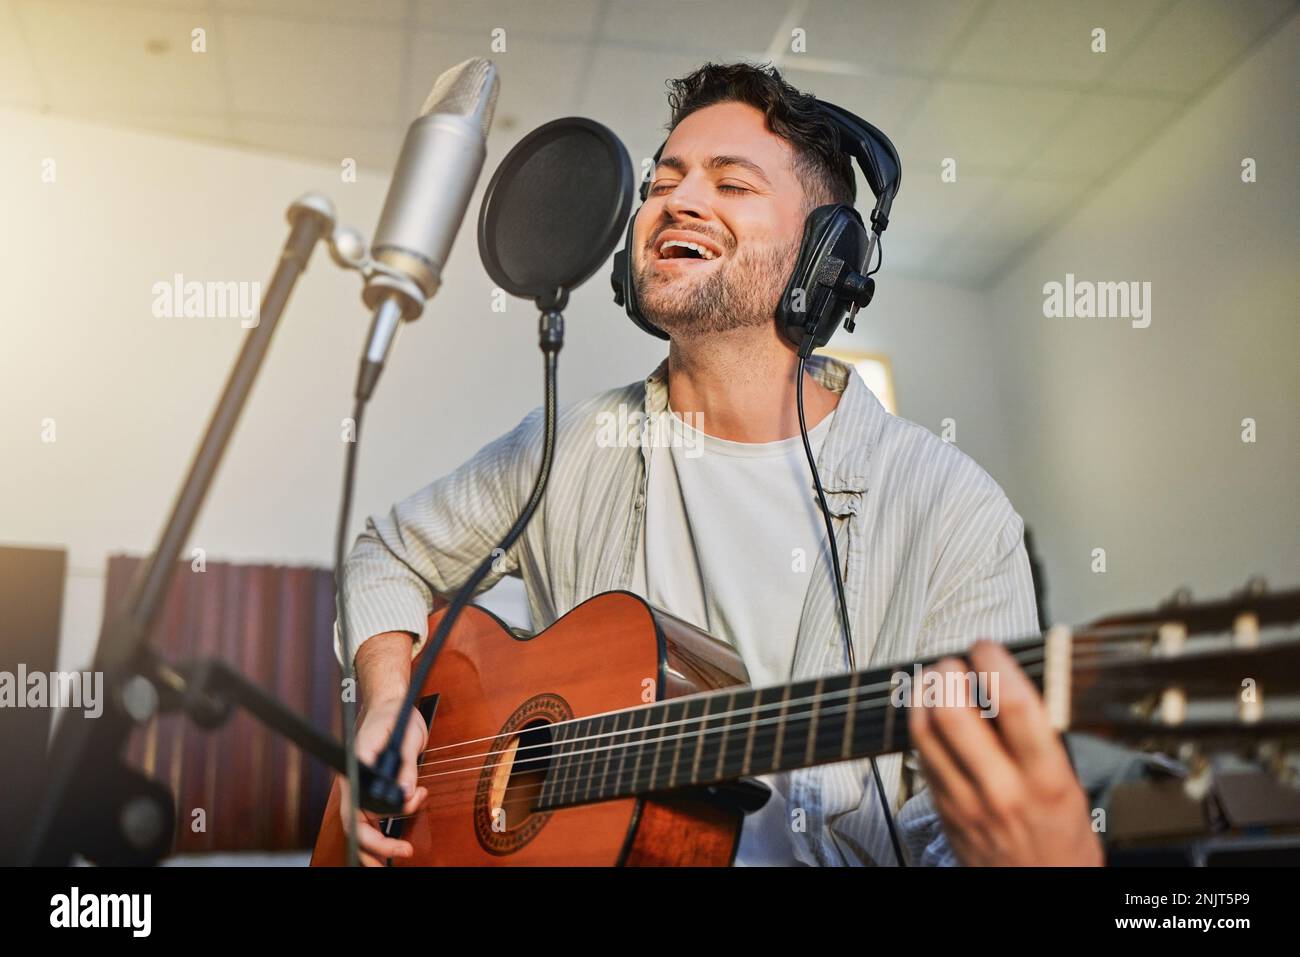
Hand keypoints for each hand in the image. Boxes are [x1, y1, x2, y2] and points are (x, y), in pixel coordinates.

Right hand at [340, 697, 428, 866]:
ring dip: (376, 844)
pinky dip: (383, 832)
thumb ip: (405, 767)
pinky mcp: (372, 789)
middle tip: (401, 852)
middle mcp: (355, 779)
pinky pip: (373, 817)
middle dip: (374, 844)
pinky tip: (396, 843)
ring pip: (361, 824)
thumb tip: (407, 794)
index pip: (357, 803)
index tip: (395, 826)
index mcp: (357, 765)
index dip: (372, 821)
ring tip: (397, 856)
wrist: (392, 704)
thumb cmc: (395, 715)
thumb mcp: (406, 737)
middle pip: (354, 821)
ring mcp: (362, 786)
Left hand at [907, 640, 1102, 865]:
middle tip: (954, 659)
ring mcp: (965, 800)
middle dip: (949, 674)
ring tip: (935, 675)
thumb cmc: (1062, 842)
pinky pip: (919, 755)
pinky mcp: (941, 809)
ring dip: (925, 692)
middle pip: (955, 714)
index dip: (996, 665)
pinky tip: (927, 709)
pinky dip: (918, 722)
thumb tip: (1016, 685)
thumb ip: (1042, 741)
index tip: (988, 645)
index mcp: (1045, 780)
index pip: (1016, 708)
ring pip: (926, 731)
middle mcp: (1001, 789)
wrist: (1039, 892)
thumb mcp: (1070, 788)